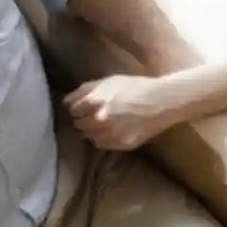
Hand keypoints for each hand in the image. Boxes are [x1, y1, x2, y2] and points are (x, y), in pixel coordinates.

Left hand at [64, 74, 181, 150]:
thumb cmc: (135, 87)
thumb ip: (84, 90)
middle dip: (83, 119)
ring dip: (92, 130)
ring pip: (89, 137)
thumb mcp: (108, 81)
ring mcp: (110, 134)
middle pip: (79, 125)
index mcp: (94, 101)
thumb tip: (65, 101)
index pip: (73, 110)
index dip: (77, 108)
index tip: (83, 107)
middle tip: (93, 115)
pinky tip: (112, 131)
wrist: (161, 102)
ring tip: (103, 123)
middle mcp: (99, 120)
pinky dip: (103, 139)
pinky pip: (102, 145)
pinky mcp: (121, 145)